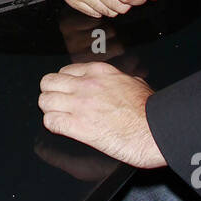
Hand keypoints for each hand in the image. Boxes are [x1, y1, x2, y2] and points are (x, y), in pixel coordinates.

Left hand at [38, 62, 165, 167]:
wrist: (155, 129)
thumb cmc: (151, 110)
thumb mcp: (137, 83)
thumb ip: (122, 80)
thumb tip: (123, 83)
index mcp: (99, 72)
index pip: (65, 71)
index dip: (63, 83)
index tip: (66, 92)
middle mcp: (86, 85)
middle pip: (48, 82)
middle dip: (50, 93)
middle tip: (57, 104)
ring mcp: (79, 105)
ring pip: (45, 101)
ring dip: (49, 110)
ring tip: (58, 116)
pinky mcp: (77, 126)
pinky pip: (51, 121)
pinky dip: (53, 126)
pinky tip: (61, 128)